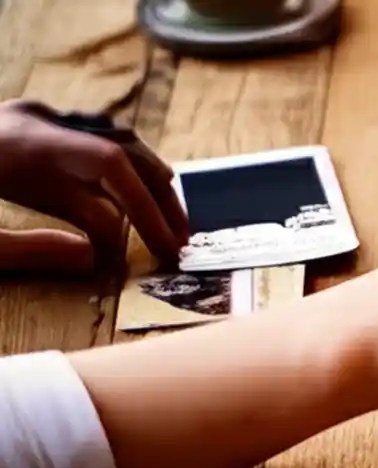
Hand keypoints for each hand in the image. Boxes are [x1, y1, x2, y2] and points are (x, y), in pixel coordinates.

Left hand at [0, 100, 187, 272]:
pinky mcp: (26, 129)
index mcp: (19, 142)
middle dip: (157, 197)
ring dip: (144, 183)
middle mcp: (32, 121)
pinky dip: (115, 175)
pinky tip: (124, 205)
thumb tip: (96, 259)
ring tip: (165, 224)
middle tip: (180, 241)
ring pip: (110, 141)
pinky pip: (87, 143)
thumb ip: (33, 249)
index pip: (108, 163)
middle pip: (120, 148)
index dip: (146, 207)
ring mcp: (30, 120)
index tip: (166, 248)